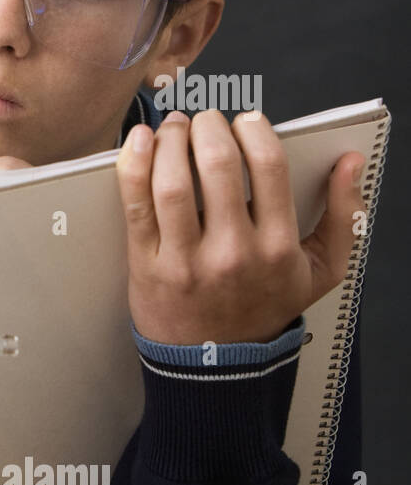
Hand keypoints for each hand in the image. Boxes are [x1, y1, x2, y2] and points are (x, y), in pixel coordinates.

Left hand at [116, 109, 365, 345]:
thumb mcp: (320, 272)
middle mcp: (232, 252)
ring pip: (173, 181)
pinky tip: (138, 142)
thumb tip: (350, 163)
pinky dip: (133, 166)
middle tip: (205, 119)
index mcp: (276, 246)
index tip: (245, 120)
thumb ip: (343, 216)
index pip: (268, 165)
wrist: (215, 365)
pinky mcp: (147, 265)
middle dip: (209, 126)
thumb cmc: (263, 308)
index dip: (254, 129)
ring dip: (172, 140)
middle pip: (218, 165)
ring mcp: (186, 260)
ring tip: (175, 127)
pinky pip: (135, 205)